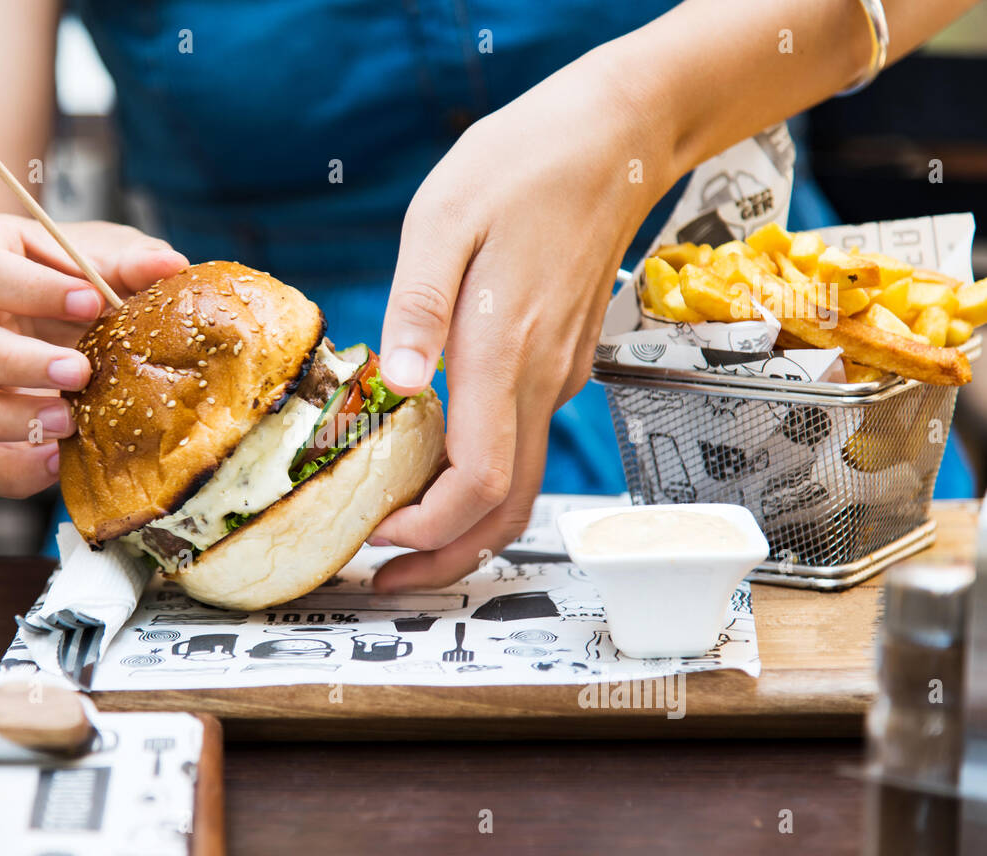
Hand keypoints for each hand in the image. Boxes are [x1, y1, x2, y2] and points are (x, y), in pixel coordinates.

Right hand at [0, 215, 187, 496]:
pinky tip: (59, 460)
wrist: (90, 325)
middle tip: (79, 372)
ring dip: (1, 418)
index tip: (90, 300)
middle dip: (11, 360)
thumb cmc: (92, 279)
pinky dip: (12, 470)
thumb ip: (134, 262)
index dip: (21, 285)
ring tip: (67, 421)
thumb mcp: (114, 260)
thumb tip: (167, 264)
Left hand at [371, 48, 672, 589]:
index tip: (375, 538)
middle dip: (447, 559)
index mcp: (504, 351)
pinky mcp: (559, 364)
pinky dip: (479, 481)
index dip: (428, 529)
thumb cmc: (522, 165)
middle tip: (387, 583)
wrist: (615, 138)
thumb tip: (396, 384)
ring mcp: (558, 376)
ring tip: (401, 541)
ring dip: (464, 528)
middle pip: (507, 509)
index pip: (478, 481)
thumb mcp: (441, 219)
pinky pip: (522, 445)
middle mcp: (541, 380)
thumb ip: (416, 308)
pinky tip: (430, 468)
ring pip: (519, 484)